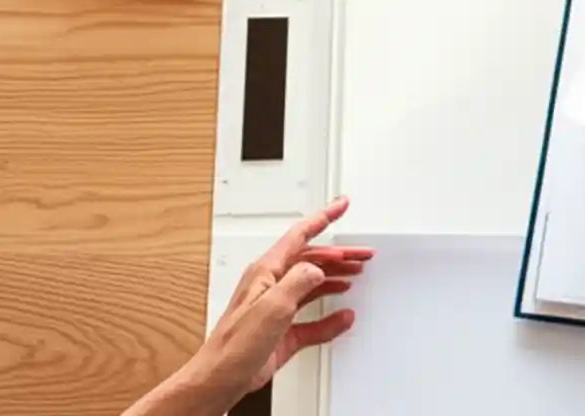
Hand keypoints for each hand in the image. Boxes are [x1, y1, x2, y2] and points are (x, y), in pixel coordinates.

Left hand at [159, 197, 372, 414]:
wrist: (221, 378)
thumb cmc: (235, 345)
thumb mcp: (271, 307)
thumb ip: (297, 282)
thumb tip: (317, 270)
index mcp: (267, 272)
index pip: (300, 236)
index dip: (323, 217)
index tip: (341, 205)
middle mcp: (272, 286)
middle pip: (312, 261)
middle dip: (340, 254)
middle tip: (363, 252)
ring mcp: (278, 308)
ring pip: (313, 285)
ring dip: (336, 277)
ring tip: (357, 273)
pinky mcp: (283, 331)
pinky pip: (313, 320)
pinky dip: (331, 318)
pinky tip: (343, 316)